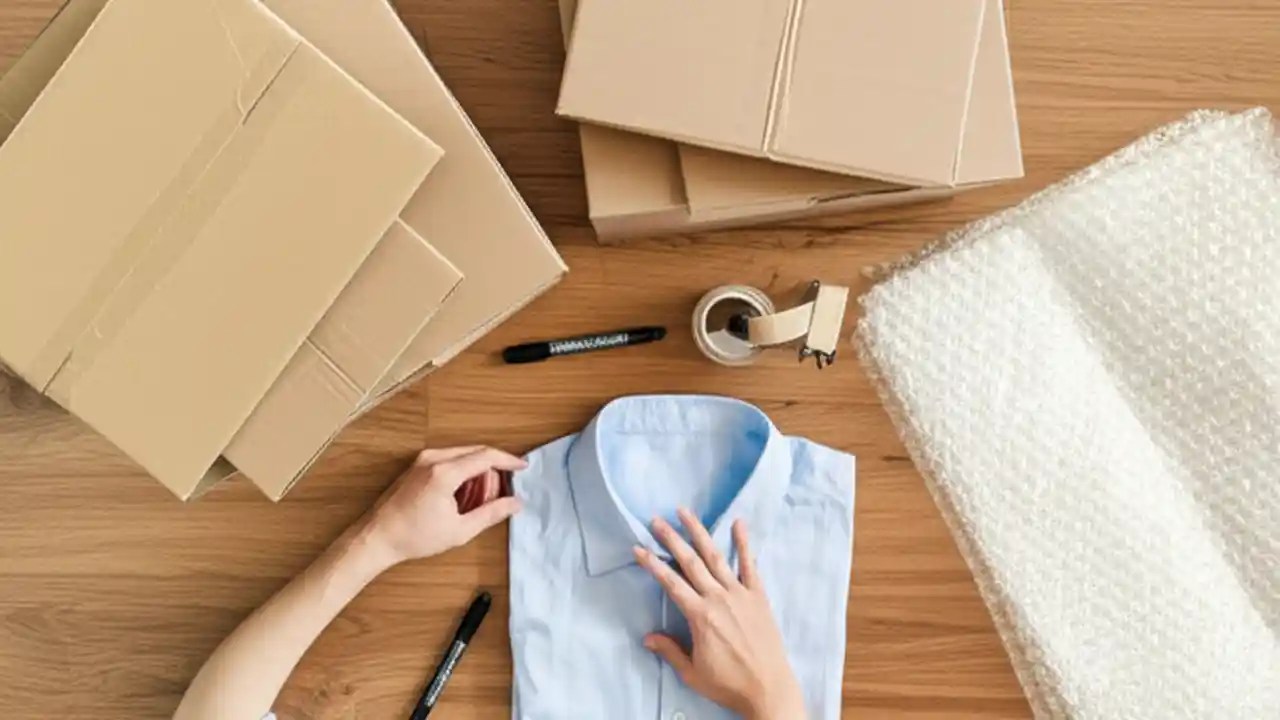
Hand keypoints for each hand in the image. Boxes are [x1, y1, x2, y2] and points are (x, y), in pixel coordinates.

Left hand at [361, 446, 526, 567]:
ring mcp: (423, 459)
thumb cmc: (414, 537)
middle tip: (507, 485)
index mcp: (445, 472)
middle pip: (475, 451)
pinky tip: (467, 489)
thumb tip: (515, 504)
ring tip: (487, 491)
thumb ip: (491, 514)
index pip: (486, 456)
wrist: (377, 537)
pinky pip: (449, 457)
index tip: (523, 467)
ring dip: (479, 466)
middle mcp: (433, 459)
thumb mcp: (460, 530)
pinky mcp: (417, 465)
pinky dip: (464, 467)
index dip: (508, 460)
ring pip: (462, 453)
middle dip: (495, 464)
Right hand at [635, 510, 805, 719]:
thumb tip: (647, 637)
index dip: (652, 564)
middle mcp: (718, 598)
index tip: (638, 548)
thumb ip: (670, 650)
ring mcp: (740, 594)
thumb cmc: (728, 684)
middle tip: (656, 520)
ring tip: (685, 512)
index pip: (671, 583)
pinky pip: (750, 565)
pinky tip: (739, 524)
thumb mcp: (692, 672)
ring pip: (715, 557)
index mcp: (700, 616)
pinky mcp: (758, 596)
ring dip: (699, 533)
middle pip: (690, 562)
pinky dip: (743, 544)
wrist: (768, 689)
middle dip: (671, 539)